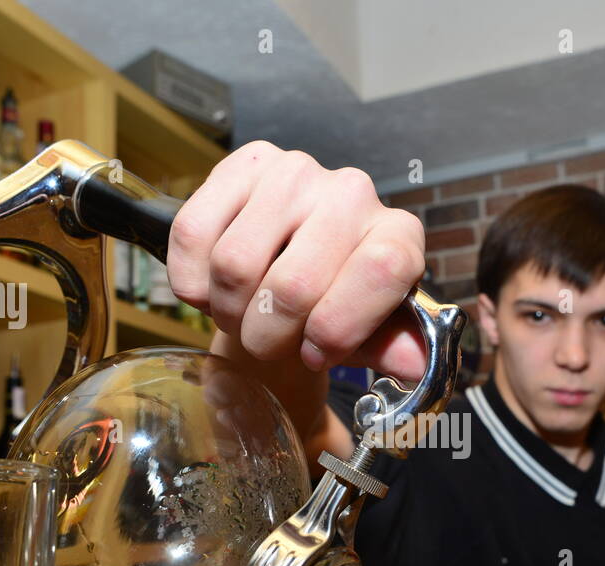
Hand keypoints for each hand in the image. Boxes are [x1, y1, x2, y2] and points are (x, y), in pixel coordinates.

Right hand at [168, 141, 428, 381]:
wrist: (291, 270)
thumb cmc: (334, 306)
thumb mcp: (367, 336)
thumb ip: (389, 348)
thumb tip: (413, 363)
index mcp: (397, 235)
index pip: (382, 270)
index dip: (340, 326)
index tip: (316, 354)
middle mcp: (353, 193)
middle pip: (295, 284)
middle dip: (269, 337)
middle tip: (267, 343)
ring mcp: (296, 172)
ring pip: (235, 263)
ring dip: (228, 311)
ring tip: (241, 314)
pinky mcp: (245, 164)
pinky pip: (194, 233)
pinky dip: (192, 282)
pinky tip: (211, 289)